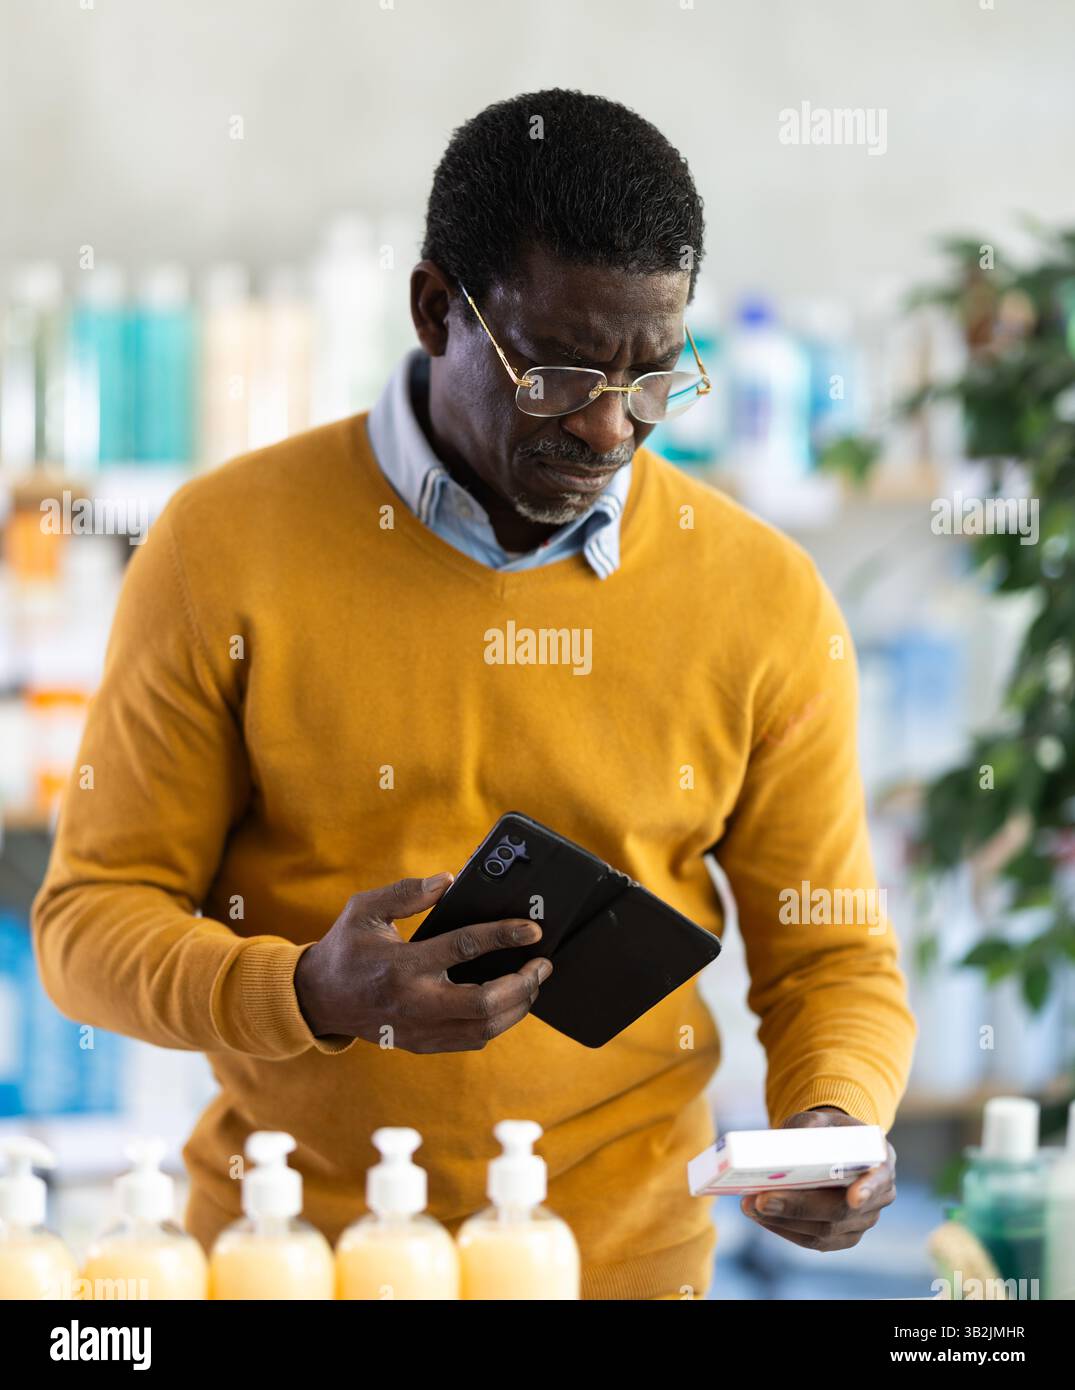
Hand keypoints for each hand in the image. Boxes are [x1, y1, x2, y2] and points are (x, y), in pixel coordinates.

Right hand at [294, 873, 551, 1052]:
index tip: (532, 929)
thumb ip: (405, 893)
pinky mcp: (423, 1044)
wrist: (319, 999)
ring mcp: (420, 1028)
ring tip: (533, 981)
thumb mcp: (364, 909)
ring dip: (518, 1006)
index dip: (503, 937)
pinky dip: (497, 1022)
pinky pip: (471, 1039)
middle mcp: (414, 1001)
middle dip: (523, 984)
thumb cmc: (346, 948)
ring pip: (484, 1029)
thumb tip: (449, 881)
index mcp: (402, 965)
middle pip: (484, 1004)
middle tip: (542, 963)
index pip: (463, 948)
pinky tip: (509, 1002)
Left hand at [739, 1107, 895, 1250]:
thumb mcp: (820, 1119)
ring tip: (750, 1205)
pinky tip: (759, 1215)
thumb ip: (809, 1127)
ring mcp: (862, 1221)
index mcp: (880, 1160)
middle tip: (762, 1199)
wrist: (831, 1148)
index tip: (853, 1197)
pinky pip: (813, 1241)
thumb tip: (787, 1144)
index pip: (880, 1178)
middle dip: (798, 1207)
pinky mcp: (841, 1237)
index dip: (868, 1190)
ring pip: (824, 1231)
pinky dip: (783, 1228)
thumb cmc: (826, 1131)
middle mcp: (879, 1196)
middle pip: (840, 1211)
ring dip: (783, 1220)